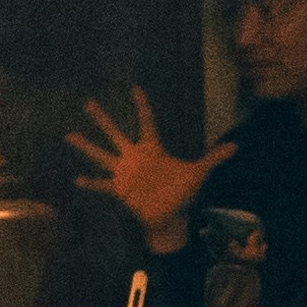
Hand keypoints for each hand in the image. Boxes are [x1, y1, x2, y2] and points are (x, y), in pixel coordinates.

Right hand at [67, 91, 237, 250]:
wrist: (170, 217)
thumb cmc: (183, 194)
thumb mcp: (198, 173)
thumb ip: (213, 158)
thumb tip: (237, 146)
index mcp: (152, 149)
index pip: (147, 122)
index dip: (142, 106)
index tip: (135, 88)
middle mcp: (134, 158)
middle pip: (115, 133)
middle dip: (102, 119)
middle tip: (88, 103)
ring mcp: (124, 173)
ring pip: (101, 155)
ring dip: (86, 146)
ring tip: (69, 135)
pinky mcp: (119, 189)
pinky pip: (102, 184)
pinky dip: (91, 183)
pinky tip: (76, 179)